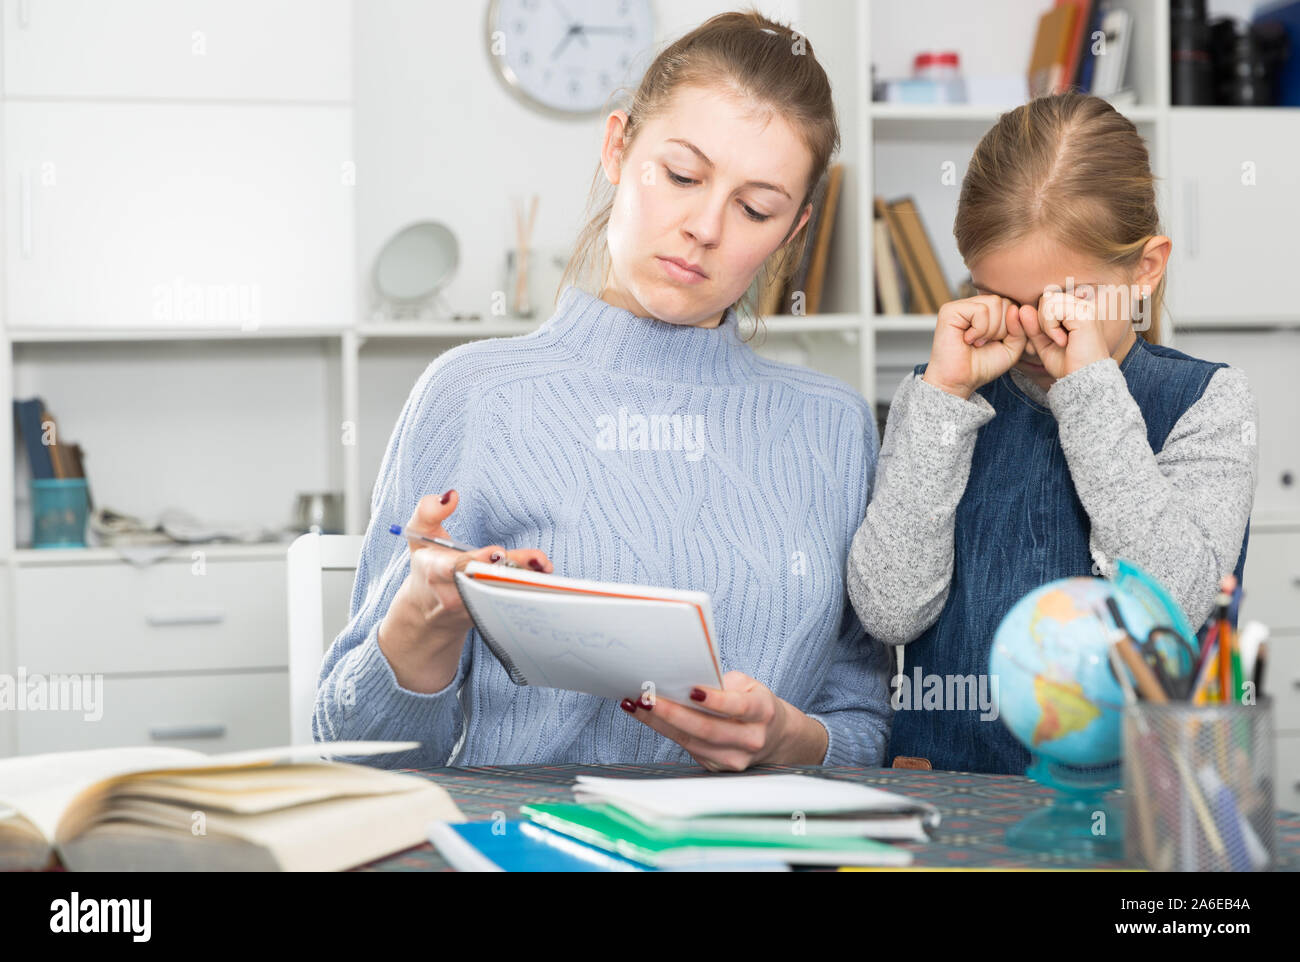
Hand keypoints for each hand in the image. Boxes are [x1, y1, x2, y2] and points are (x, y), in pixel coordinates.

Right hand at [378, 489, 552, 692]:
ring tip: (544, 566)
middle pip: (486, 583)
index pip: (454, 568)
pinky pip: (509, 604)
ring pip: (501, 597)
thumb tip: (452, 496)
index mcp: (434, 571)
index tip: (496, 552)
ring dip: (525, 582)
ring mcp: (472, 609)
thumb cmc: (427, 563)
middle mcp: (454, 595)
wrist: (428, 610)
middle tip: (536, 559)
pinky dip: (527, 591)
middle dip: (511, 570)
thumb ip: (428, 510)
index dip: (476, 561)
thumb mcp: (419, 534)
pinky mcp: (488, 616)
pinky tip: (544, 577)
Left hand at [620, 671, 827, 770]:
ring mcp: (734, 758)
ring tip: (636, 704)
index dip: (715, 701)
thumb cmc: (754, 702)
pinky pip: (686, 748)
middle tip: (646, 697)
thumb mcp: (748, 685)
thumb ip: (722, 683)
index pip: (738, 708)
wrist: (774, 736)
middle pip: (707, 729)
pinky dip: (664, 730)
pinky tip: (645, 716)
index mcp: (762, 712)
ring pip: (691, 741)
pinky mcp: (717, 767)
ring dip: (659, 722)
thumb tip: (684, 680)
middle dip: (672, 713)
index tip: (692, 691)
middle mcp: (750, 739)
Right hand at [922, 295, 1026, 398]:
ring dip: (990, 330)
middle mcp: (974, 304)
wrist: (959, 382)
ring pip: (994, 303)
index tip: (995, 343)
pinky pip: (980, 310)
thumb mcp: (1012, 348)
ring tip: (976, 342)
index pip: (1012, 304)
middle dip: (1002, 328)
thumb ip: (1021, 329)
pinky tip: (967, 339)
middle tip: (984, 343)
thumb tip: (1015, 309)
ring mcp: (961, 305)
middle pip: (1004, 301)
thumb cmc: (982, 366)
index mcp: (987, 311)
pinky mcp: (950, 310)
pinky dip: (979, 330)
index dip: (1011, 326)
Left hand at [1018, 290, 1109, 379]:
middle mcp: (1082, 306)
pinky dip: (1050, 327)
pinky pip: (1052, 309)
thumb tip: (1022, 309)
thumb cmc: (1067, 365)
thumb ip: (1032, 327)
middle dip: (1041, 320)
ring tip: (1060, 340)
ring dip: (1046, 324)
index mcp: (1076, 310)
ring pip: (1048, 300)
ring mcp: (1085, 308)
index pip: (1047, 300)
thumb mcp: (1043, 344)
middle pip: (1046, 297)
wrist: (1081, 380)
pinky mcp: (1085, 314)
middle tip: (1053, 340)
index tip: (1048, 340)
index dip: (1040, 319)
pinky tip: (1062, 340)